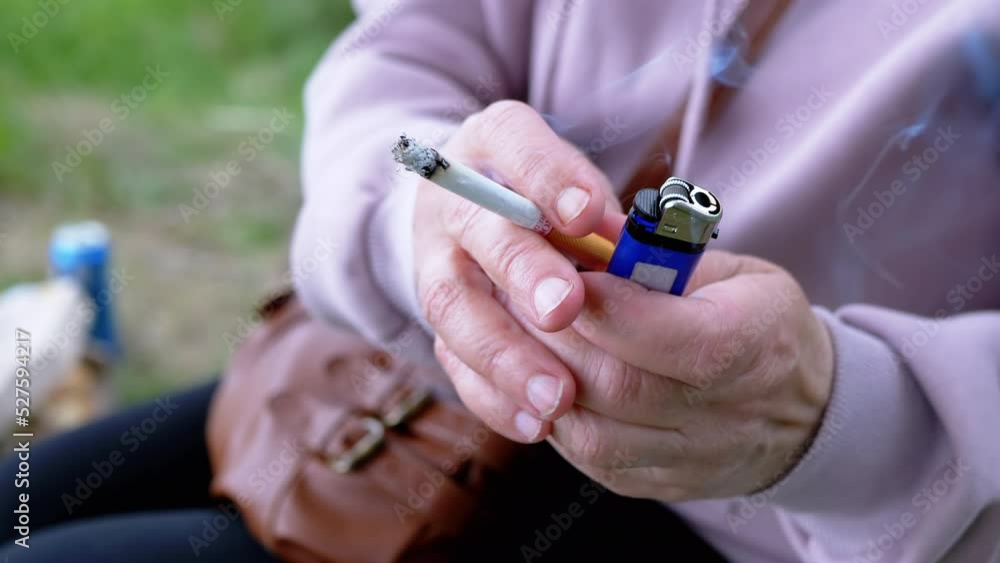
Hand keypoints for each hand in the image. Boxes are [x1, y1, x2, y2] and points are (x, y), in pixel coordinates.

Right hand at [412, 101, 621, 442]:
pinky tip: (538, 424)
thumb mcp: (579, 187)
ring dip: (503, 353)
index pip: (512, 141)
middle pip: (478, 229)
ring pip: (451, 305)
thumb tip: (644, 264)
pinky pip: (452, 362)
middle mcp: (454, 199)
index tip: (588, 215)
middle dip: (523, 270)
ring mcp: (432, 259)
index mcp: (494, 144)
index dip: (547, 176)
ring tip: (556, 395)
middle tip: (566, 308)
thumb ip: (606, 219)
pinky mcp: (435, 320)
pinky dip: (494, 396)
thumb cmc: (553, 201)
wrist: (482, 220)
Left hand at [492, 250, 835, 499]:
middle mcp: (727, 414)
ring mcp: (693, 460)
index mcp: (756, 343)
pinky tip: (543, 377)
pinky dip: (555, 417)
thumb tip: (578, 244)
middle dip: (556, 340)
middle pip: (620, 388)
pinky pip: (589, 458)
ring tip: (521, 338)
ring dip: (543, 381)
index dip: (606, 308)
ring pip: (593, 434)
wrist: (799, 410)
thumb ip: (661, 262)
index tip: (563, 276)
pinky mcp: (658, 485)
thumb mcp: (731, 271)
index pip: (673, 337)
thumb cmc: (754, 319)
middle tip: (517, 300)